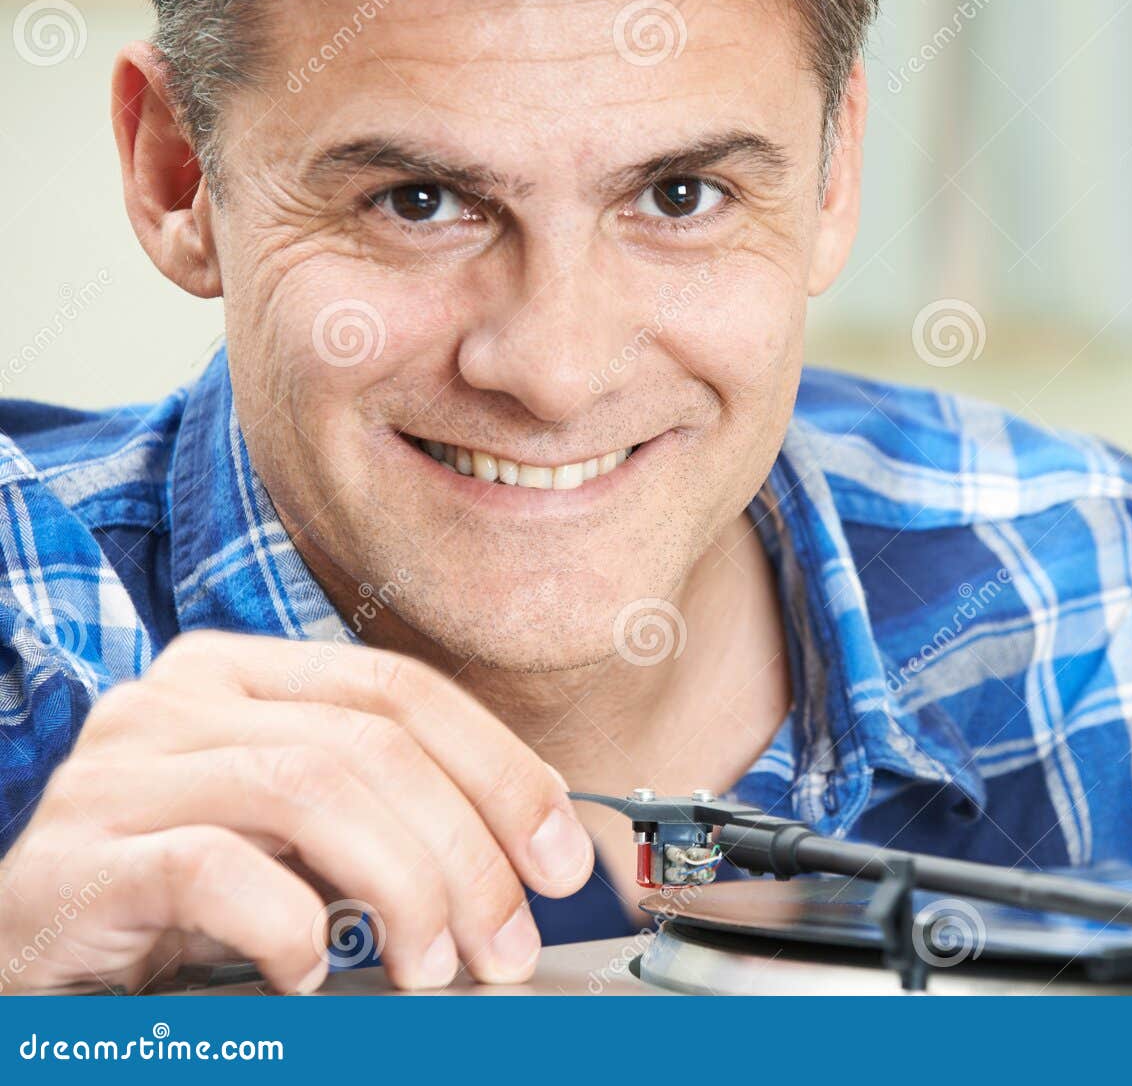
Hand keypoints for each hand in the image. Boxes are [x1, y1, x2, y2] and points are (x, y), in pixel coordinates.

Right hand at [0, 631, 593, 993]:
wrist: (25, 944)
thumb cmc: (170, 889)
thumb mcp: (291, 833)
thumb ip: (386, 815)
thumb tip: (531, 852)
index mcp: (243, 673)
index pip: (402, 689)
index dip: (500, 768)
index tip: (562, 854)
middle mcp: (178, 701)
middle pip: (370, 740)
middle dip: (468, 846)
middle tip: (508, 939)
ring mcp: (121, 772)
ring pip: (308, 787)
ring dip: (401, 884)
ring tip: (432, 966)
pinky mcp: (77, 860)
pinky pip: (213, 869)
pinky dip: (288, 926)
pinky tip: (308, 973)